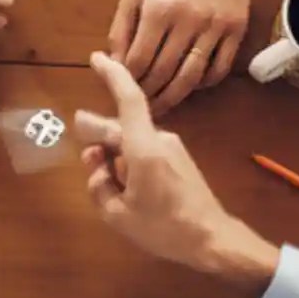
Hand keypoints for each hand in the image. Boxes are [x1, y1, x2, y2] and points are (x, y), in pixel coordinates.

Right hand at [74, 52, 278, 291]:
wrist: (212, 239)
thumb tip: (97, 167)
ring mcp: (171, 147)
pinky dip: (129, 160)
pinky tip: (126, 186)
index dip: (112, 74)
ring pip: (131, 139)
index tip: (97, 58)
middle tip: (86, 146)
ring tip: (106, 180)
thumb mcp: (118, 215)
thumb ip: (99, 186)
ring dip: (114, 152)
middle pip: (121, 125)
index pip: (128, 98)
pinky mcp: (178, 159)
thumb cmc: (164, 228)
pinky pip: (144, 149)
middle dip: (98, 134)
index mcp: (143, 148)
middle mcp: (159, 139)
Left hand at [109, 0, 248, 114]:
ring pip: (191, 77)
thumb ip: (121, 29)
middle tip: (141, 107)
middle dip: (149, 95)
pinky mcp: (236, 30)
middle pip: (163, 73)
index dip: (128, 81)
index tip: (123, 91)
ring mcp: (214, 27)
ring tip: (163, 106)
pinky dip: (204, 84)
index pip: (138, 60)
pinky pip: (219, 69)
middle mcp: (187, 20)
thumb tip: (112, 64)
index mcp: (158, 10)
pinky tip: (191, 85)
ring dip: (174, 97)